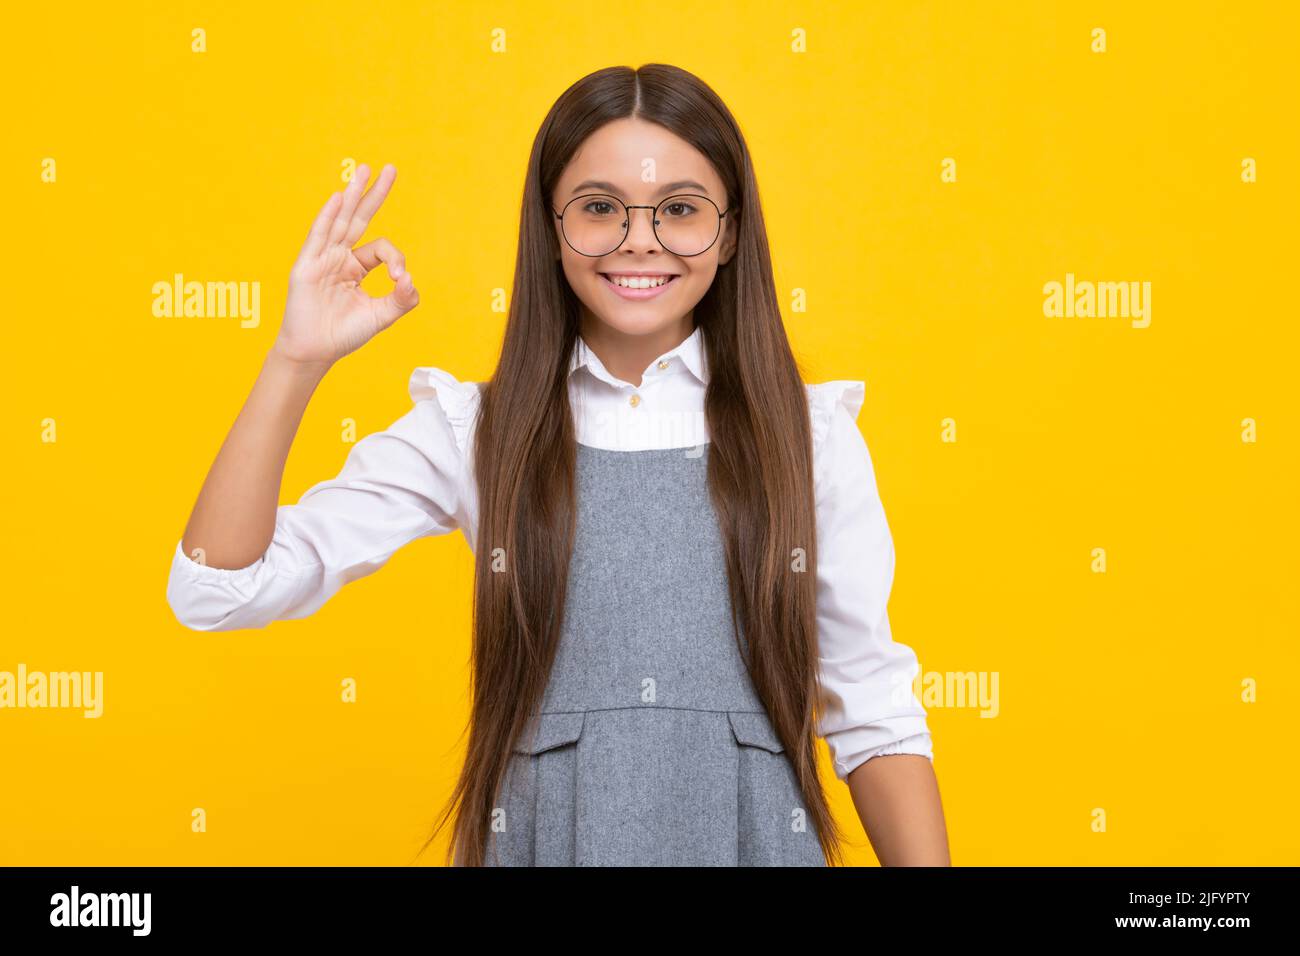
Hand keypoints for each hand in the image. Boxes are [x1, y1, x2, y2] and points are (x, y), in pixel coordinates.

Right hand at [271, 163, 419, 367]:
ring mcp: (322, 258)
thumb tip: (411, 279)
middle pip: (359, 218)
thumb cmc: (344, 334)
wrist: (316, 352)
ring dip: (351, 195)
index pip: (381, 249)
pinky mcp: (307, 266)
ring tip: (363, 170)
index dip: (396, 259)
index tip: (401, 279)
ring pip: (340, 221)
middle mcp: (339, 257)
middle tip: (388, 169)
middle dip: (373, 194)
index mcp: (356, 267)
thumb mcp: (381, 316)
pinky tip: (338, 198)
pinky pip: (319, 236)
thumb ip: (401, 299)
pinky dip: (328, 217)